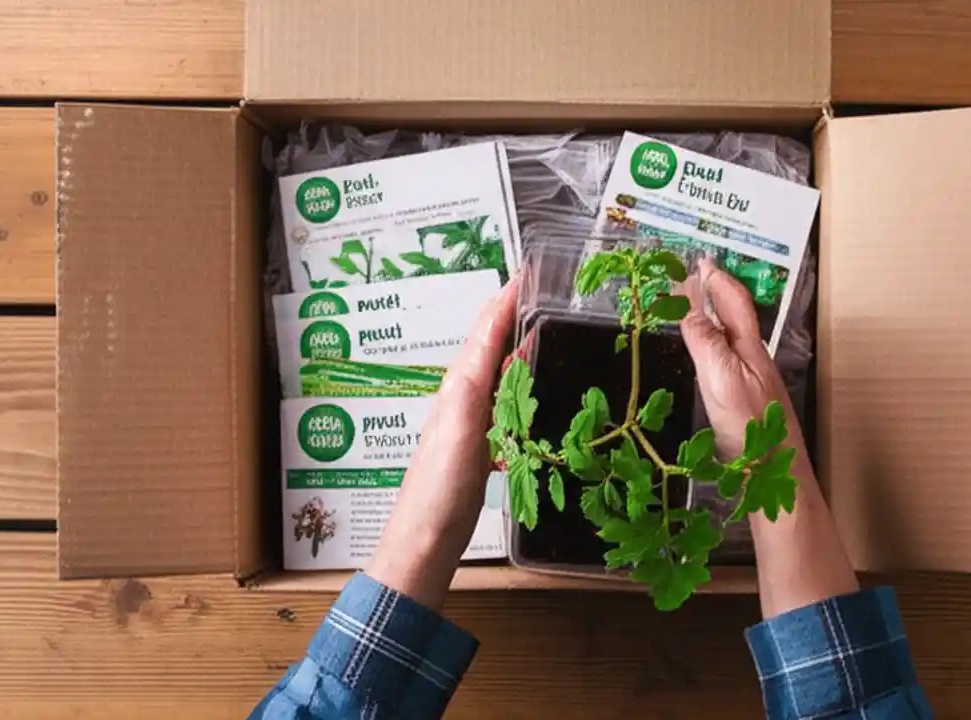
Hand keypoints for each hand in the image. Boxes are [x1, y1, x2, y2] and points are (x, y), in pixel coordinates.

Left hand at [367, 278, 517, 609]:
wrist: (425, 540)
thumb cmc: (440, 491)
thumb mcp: (461, 432)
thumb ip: (476, 388)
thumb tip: (498, 343)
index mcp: (460, 386)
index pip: (486, 329)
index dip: (508, 297)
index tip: (530, 268)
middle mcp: (463, 396)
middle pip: (491, 342)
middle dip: (514, 311)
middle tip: (545, 286)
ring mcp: (472, 419)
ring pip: (499, 368)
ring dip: (518, 342)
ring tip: (544, 322)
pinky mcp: (482, 442)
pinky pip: (506, 399)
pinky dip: (521, 382)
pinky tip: (534, 386)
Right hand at [679, 258, 809, 476]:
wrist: (778, 479)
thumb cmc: (754, 430)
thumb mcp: (722, 379)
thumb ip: (705, 342)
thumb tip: (688, 307)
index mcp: (749, 349)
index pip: (733, 303)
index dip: (716, 280)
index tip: (700, 263)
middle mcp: (753, 361)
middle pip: (735, 318)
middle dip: (715, 294)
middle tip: (694, 278)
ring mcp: (752, 383)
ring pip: (732, 340)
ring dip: (713, 319)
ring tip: (694, 308)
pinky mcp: (748, 405)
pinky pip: (727, 362)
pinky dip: (712, 347)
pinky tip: (706, 359)